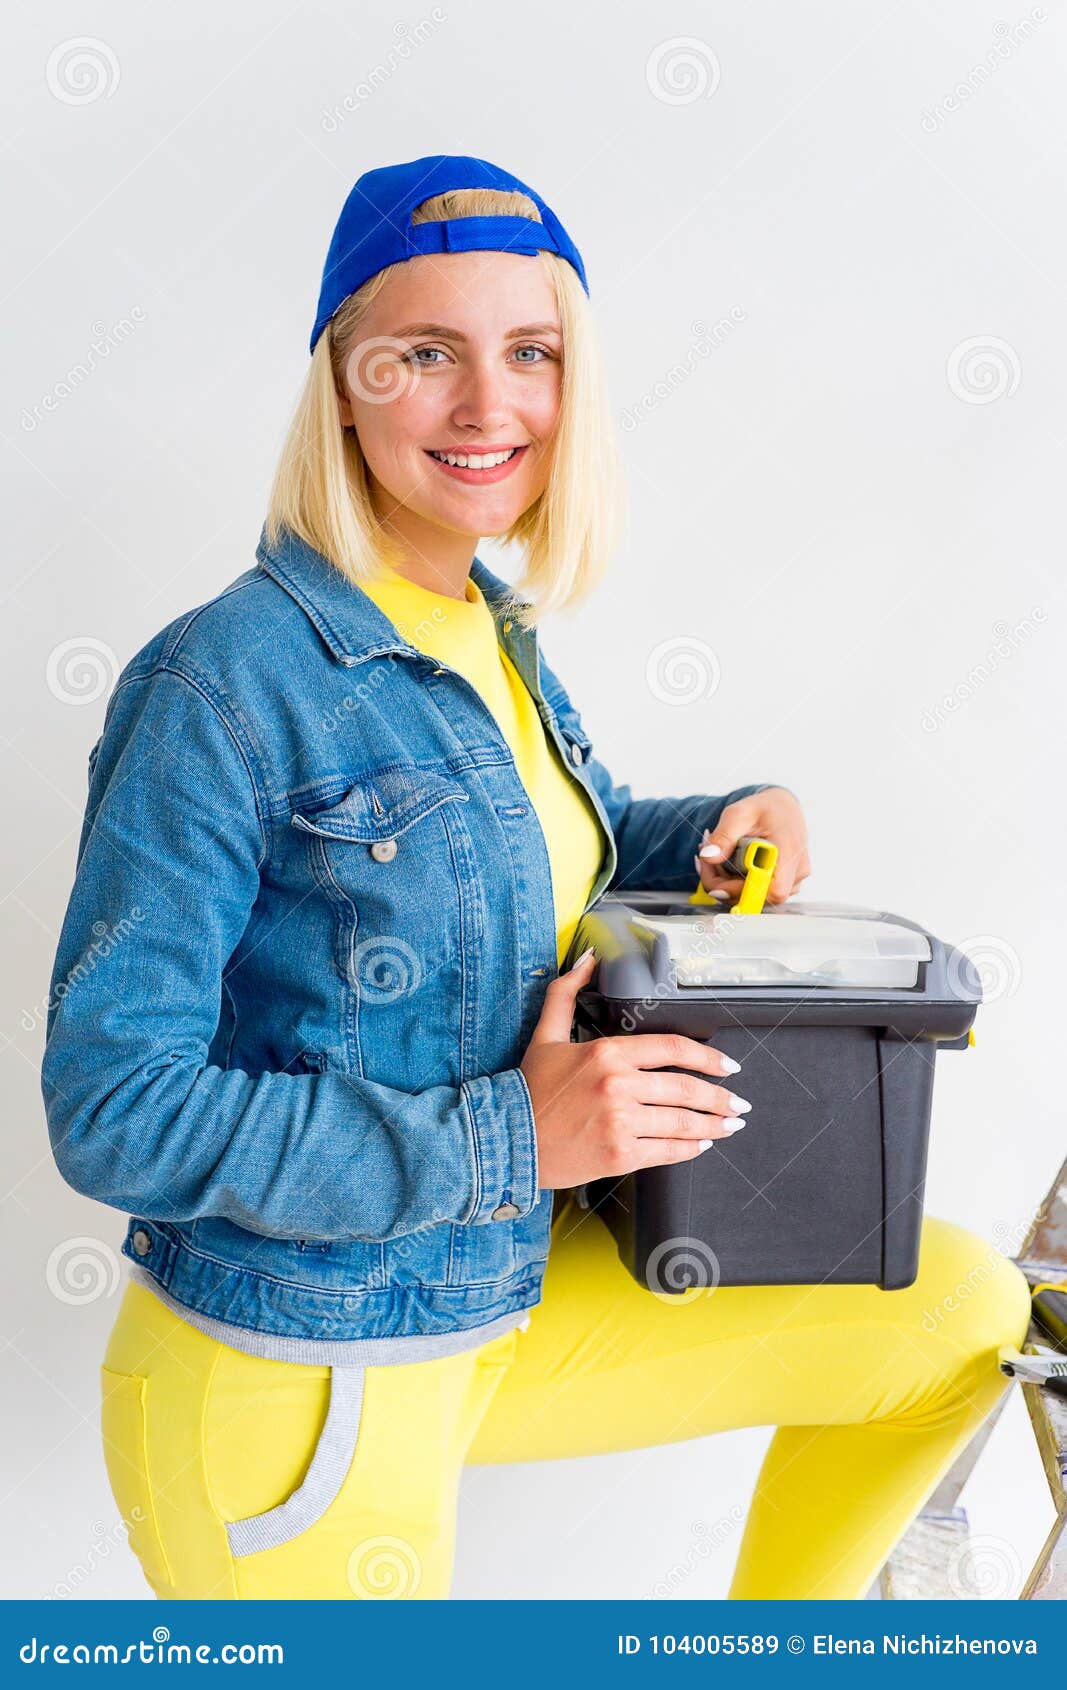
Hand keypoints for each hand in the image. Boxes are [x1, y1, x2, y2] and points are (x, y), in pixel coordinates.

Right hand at [519, 950, 750, 1188]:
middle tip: (738, 1104)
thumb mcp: (545, 1035)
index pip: (673, 1049)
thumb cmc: (527, 1090)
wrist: (504, 1140)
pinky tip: (701, 1145)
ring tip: (730, 1126)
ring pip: (682, 1123)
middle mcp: (618, 1085)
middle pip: (686, 1089)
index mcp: (606, 1052)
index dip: (708, 1058)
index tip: (728, 1066)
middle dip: (720, 1098)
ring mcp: (620, 1122)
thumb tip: (589, 960)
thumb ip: (567, 992)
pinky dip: (689, 1150)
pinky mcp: (619, 1156)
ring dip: (714, 1126)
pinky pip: (666, 1152)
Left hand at [695, 786, 810, 904]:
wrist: (783, 808)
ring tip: (720, 855)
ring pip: (752, 898)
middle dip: (724, 883)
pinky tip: (730, 864)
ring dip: (727, 883)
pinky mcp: (783, 886)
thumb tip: (708, 857)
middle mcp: (796, 872)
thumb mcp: (740, 813)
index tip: (721, 880)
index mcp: (790, 852)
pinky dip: (736, 883)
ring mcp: (792, 882)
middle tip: (708, 859)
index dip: (746, 892)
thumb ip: (724, 835)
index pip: (775, 890)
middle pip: (757, 897)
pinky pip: (755, 894)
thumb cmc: (766, 809)